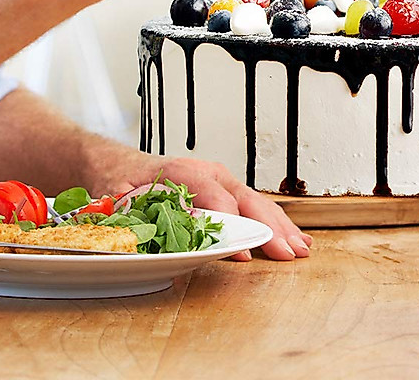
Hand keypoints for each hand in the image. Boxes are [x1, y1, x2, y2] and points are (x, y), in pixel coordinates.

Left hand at [119, 157, 311, 262]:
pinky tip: (296, 238)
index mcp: (182, 171)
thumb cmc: (124, 183)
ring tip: (300, 248)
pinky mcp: (229, 194)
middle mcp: (208, 174)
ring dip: (281, 227)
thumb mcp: (118, 196)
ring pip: (257, 203)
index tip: (240, 250)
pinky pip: (257, 208)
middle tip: (285, 252)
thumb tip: (140, 221)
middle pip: (245, 199)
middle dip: (267, 227)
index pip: (214, 196)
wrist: (126, 167)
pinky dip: (278, 224)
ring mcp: (223, 183)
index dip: (229, 224)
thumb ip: (132, 208)